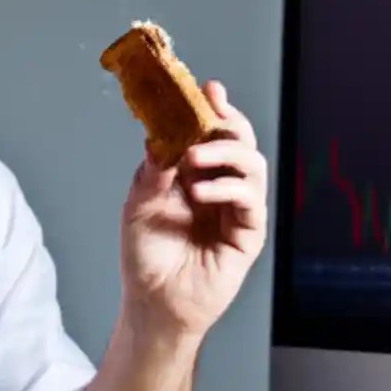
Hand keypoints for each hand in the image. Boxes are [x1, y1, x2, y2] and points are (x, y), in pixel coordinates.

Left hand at [118, 81, 267, 336]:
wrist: (153, 302)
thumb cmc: (145, 256)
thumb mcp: (139, 205)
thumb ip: (153, 171)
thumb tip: (159, 135)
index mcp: (194, 173)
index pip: (211, 132)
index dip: (213, 108)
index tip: (207, 88)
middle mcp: (219, 186)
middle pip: (240, 140)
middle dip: (228, 120)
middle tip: (209, 111)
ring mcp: (236, 208)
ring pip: (252, 164)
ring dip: (225, 152)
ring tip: (194, 157)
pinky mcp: (248, 233)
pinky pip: (250, 200)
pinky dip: (228, 188)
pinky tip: (202, 191)